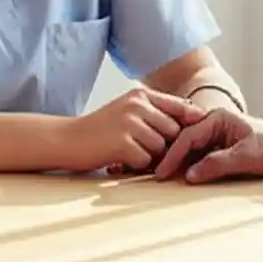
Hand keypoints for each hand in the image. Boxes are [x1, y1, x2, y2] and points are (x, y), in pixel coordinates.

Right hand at [64, 88, 207, 172]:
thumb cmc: (102, 129)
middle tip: (150, 152)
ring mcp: (129, 123)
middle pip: (174, 131)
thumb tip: (196, 117)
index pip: (181, 106)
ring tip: (130, 154)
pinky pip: (145, 161)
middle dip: (167, 146)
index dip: (192, 123)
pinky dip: (136, 166)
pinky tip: (121, 160)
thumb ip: (156, 112)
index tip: (195, 136)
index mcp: (141, 95)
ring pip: (161, 148)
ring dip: (150, 157)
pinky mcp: (122, 143)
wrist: (67, 139)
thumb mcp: (128, 111)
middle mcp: (137, 105)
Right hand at [154, 108, 262, 182]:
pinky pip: (200, 155)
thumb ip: (216, 165)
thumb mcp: (245, 158)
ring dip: (178, 163)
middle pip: (184, 140)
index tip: (160, 173)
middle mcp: (214, 122)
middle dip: (169, 158)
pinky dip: (190, 165)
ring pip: (191, 149)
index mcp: (218, 118)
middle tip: (154, 176)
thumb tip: (189, 176)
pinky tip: (180, 177)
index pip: (186, 136)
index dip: (172, 156)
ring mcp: (217, 134)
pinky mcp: (221, 146)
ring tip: (162, 178)